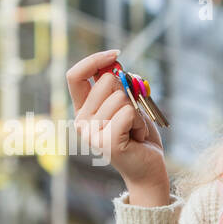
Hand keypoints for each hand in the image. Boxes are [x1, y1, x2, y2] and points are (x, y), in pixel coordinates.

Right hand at [67, 49, 169, 204]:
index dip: (94, 59)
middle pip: (106, 82)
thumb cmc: (139, 135)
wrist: (148, 169)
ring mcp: (92, 133)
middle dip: (127, 93)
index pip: (75, 75)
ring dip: (137, 112)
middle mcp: (82, 121)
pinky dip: (140, 122)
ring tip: (134, 130)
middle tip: (131, 117)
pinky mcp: (107, 142)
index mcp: (83, 110)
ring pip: (121, 98)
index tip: (116, 54)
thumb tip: (114, 61)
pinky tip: (137, 137)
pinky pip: (128, 113)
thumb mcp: (127, 104)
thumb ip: (117, 84)